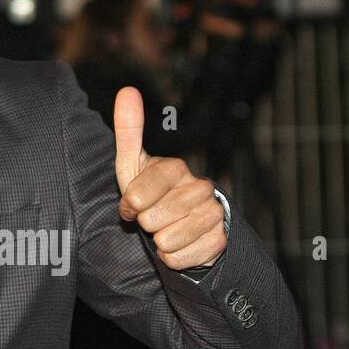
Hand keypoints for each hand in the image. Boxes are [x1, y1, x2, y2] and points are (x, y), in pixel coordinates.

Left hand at [113, 86, 226, 269]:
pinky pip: (180, 259)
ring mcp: (214, 214)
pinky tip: (179, 244)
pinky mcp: (221, 240)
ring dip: (158, 241)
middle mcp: (200, 187)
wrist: (179, 225)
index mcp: (175, 167)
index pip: (134, 195)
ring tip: (165, 229)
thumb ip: (128, 130)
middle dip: (144, 223)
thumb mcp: (132, 164)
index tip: (132, 204)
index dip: (128, 205)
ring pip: (166, 240)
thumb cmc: (149, 193)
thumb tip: (127, 90)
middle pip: (150, 219)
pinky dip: (172, 258)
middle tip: (152, 217)